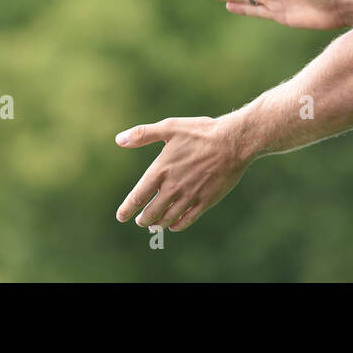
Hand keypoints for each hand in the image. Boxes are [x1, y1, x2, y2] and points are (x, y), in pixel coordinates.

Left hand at [115, 116, 251, 231]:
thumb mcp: (170, 127)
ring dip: (158, 223)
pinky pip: (187, 220)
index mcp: (161, 170)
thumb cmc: (201, 132)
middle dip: (143, 219)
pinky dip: (177, 225)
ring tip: (154, 224)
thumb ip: (143, 134)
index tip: (121, 216)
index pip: (138, 196)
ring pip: (168, 218)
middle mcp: (173, 187)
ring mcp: (189, 196)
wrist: (233, 142)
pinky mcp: (205, 201)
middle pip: (151, 212)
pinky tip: (174, 224)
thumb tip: (119, 139)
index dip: (127, 208)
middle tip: (139, 220)